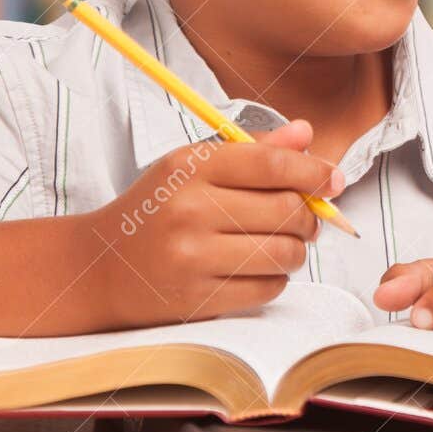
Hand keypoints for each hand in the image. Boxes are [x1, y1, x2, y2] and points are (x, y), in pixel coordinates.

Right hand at [76, 120, 342, 328]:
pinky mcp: (196, 298)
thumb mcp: (194, 167)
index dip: (314, 171)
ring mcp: (191, 257)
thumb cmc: (158, 210)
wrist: (100, 267)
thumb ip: (255, 149)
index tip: (333, 179)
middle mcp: (189, 210)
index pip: (272, 163)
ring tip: (278, 243)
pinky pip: (268, 288)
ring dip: (295, 250)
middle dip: (308, 216)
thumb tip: (307, 133)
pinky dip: (275, 278)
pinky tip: (255, 268)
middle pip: (286, 210)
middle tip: (304, 218)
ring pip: (284, 252)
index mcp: (190, 168)